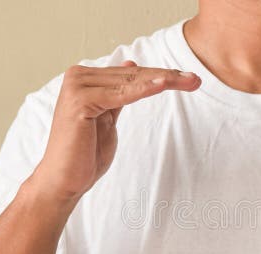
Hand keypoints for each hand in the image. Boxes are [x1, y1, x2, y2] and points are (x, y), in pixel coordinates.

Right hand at [32, 60, 199, 199]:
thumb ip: (118, 93)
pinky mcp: (79, 101)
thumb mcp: (107, 117)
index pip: (131, 73)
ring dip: (163, 81)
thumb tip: (130, 65)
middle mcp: (78, 76)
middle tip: (196, 80)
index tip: (189, 79)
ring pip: (130, 82)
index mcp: (85, 78)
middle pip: (133, 75)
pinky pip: (120, 94)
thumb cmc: (85, 154)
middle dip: (167, 77)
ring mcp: (77, 87)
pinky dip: (143, 90)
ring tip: (189, 81)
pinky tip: (164, 85)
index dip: (161, 75)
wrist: (64, 180)